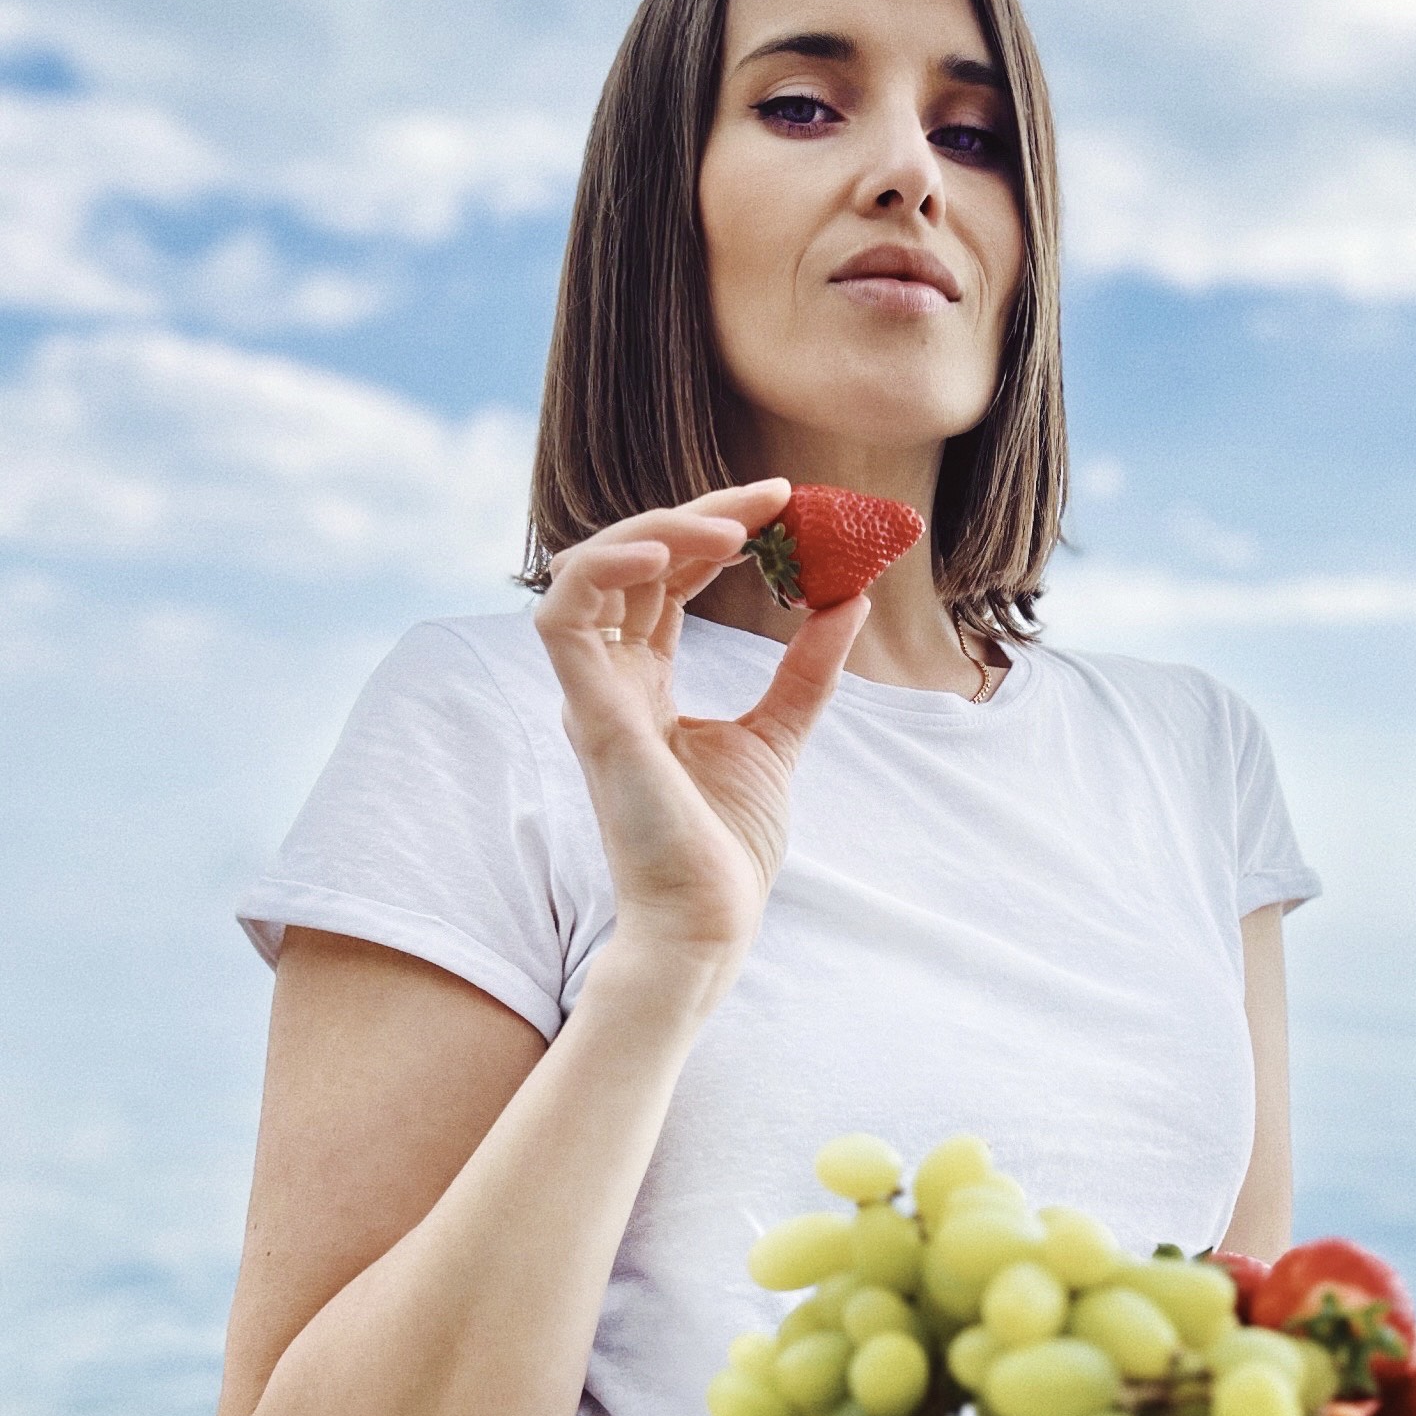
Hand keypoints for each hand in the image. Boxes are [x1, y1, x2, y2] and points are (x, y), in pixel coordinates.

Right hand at [535, 482, 868, 975]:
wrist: (712, 919)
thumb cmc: (729, 846)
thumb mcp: (780, 734)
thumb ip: (805, 670)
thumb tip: (850, 599)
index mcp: (644, 681)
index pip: (667, 576)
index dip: (714, 528)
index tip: (785, 504)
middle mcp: (608, 677)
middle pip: (634, 559)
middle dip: (699, 513)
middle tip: (773, 496)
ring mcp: (591, 693)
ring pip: (590, 568)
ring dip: (659, 530)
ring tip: (735, 527)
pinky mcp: (588, 714)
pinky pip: (564, 615)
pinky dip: (607, 569)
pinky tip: (669, 553)